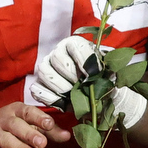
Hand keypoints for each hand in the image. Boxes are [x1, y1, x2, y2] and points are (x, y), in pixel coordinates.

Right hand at [0, 100, 69, 147]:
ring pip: (5, 140)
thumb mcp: (27, 123)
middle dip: (29, 134)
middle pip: (16, 125)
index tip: (49, 124)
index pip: (28, 112)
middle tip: (42, 143)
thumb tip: (68, 136)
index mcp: (16, 111)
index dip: (38, 118)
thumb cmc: (10, 126)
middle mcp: (3, 120)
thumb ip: (48, 131)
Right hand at [30, 34, 147, 129]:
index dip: (85, 61)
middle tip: (83, 86)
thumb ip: (109, 70)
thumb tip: (103, 74)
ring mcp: (46, 68)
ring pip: (44, 72)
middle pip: (57, 58)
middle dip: (72, 75)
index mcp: (75, 44)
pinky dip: (50, 98)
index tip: (95, 74)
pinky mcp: (39, 85)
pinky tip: (64, 103)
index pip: (76, 46)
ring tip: (74, 95)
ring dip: (61, 87)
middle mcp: (58, 52)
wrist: (96, 99)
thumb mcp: (111, 74)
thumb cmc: (104, 82)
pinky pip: (37, 89)